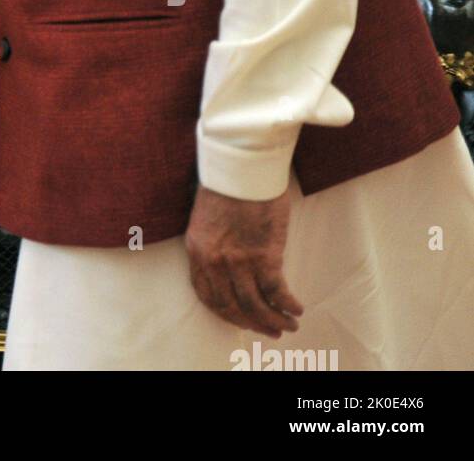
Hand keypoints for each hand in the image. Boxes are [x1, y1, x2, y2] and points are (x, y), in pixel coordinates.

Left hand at [184, 185, 302, 338]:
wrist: (242, 164)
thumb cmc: (227, 184)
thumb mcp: (206, 218)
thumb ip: (212, 243)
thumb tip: (227, 265)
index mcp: (196, 249)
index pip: (206, 294)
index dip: (224, 312)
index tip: (239, 318)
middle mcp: (214, 260)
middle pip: (231, 306)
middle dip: (250, 322)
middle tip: (268, 330)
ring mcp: (239, 260)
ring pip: (255, 305)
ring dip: (273, 320)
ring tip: (288, 325)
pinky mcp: (264, 255)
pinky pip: (277, 292)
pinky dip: (288, 305)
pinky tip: (297, 309)